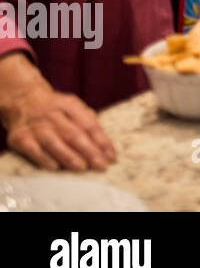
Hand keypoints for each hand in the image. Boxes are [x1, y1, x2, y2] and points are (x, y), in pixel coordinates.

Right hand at [0, 68, 114, 170]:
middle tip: (101, 166)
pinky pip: (33, 150)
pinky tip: (55, 167)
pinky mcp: (20, 137)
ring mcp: (35, 126)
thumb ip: (88, 122)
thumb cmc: (56, 109)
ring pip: (54, 142)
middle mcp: (52, 114)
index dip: (102, 141)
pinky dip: (44, 159)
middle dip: (89, 151)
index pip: (89, 124)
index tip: (111, 156)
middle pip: (73, 134)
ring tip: (82, 168)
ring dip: (69, 156)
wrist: (22, 100)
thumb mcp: (73, 107)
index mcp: (69, 104)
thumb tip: (104, 145)